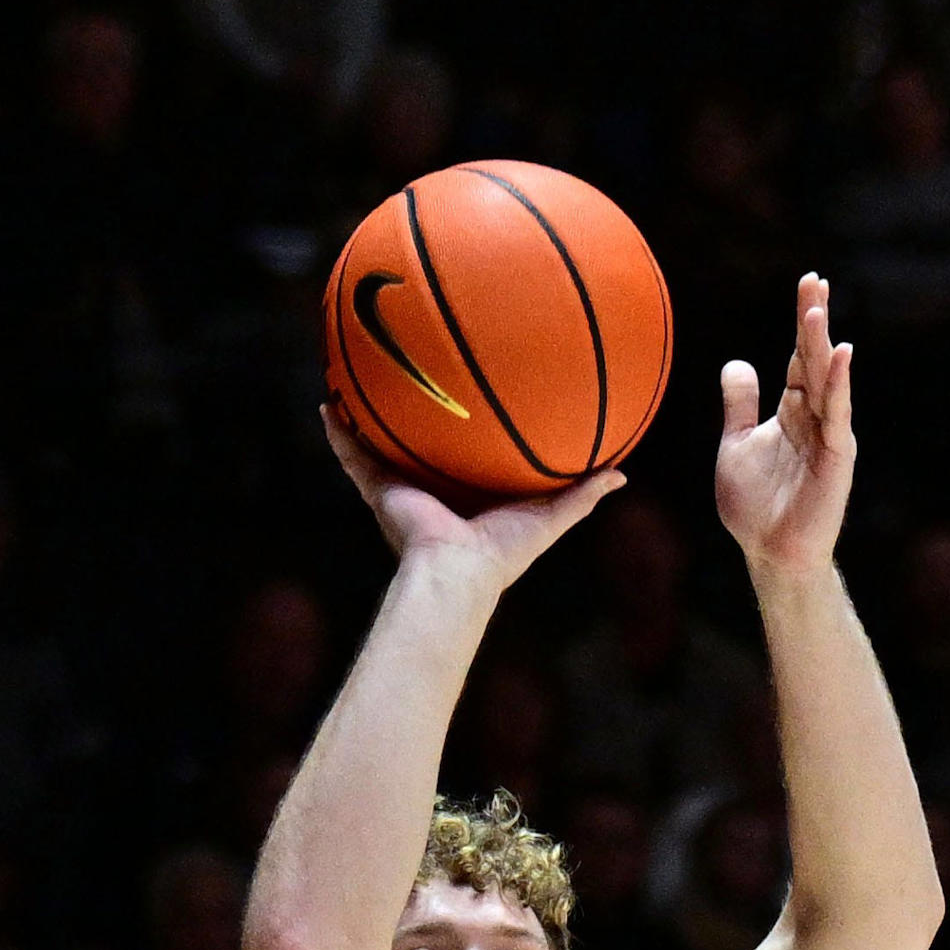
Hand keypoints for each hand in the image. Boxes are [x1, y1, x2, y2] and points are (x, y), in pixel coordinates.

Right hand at [321, 407, 618, 591]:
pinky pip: (353, 456)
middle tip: (413, 376)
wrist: (457, 572)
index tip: (468, 400)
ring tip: (355, 379)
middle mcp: (434, 488)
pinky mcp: (380, 489)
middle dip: (417, 417)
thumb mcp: (551, 517)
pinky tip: (326, 405)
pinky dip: (338, 433)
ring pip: (381, 444)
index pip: (469, 456)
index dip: (468, 432)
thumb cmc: (504, 551)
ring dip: (369, 416)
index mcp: (471, 494)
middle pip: (422, 445)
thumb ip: (584, 496)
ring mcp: (403, 488)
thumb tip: (622, 474)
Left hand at [716, 274, 856, 576]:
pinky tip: (840, 357)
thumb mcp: (736, 443)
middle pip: (814, 359)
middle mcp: (814, 418)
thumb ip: (739, 404)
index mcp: (792, 411)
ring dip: (822, 345)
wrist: (770, 553)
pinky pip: (837, 416)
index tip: (808, 284)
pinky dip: (838, 386)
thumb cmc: (756, 505)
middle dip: (813, 320)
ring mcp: (828, 437)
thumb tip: (737, 362)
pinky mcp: (836, 459)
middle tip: (815, 281)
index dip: (802, 321)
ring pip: (826, 382)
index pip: (798, 356)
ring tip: (817, 309)